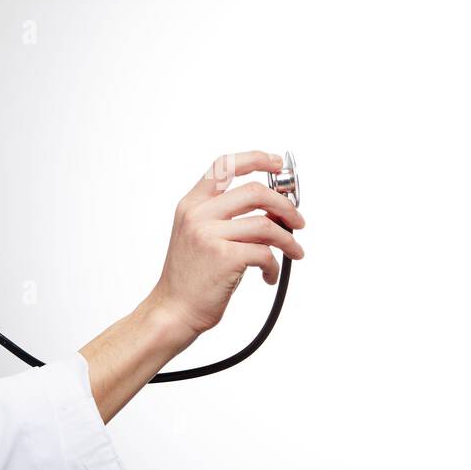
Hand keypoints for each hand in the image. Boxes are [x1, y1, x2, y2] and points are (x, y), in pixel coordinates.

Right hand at [147, 150, 306, 337]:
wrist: (173, 310)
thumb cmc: (189, 278)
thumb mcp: (199, 236)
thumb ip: (227, 217)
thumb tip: (273, 209)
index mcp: (191, 205)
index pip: (224, 166)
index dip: (255, 159)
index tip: (276, 163)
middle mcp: (198, 215)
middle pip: (255, 191)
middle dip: (285, 205)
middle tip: (297, 220)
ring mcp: (210, 235)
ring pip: (266, 224)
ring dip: (288, 240)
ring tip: (293, 252)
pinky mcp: (225, 257)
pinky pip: (265, 253)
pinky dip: (274, 266)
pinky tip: (269, 275)